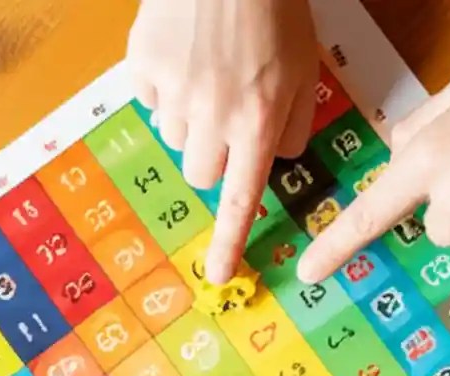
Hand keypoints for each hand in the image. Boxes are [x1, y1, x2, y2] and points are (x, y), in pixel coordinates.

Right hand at [127, 0, 319, 282]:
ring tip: (208, 73)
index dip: (229, 241)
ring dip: (190, 120)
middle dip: (214, 155)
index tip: (219, 275)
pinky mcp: (143, 65)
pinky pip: (149, 98)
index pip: (241, 198)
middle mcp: (214, 115)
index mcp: (259, 121)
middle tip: (227, 117)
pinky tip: (185, 52)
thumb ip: (296, 122)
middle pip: (202, 173)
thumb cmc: (274, 8)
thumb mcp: (306, 67)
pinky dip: (164, 84)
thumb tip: (278, 159)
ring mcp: (173, 92)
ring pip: (175, 137)